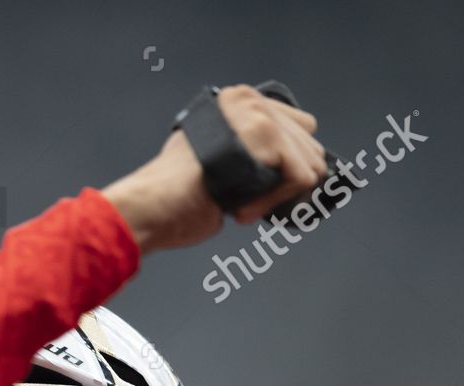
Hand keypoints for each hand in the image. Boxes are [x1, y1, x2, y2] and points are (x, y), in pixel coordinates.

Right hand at [100, 84, 326, 253]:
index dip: (285, 167)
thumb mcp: (216, 158)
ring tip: (242, 205)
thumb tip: (292, 164)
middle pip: (310, 147)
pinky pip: (302, 178)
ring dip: (280, 196)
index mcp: (238, 100)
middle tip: (244, 202)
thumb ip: (250, 149)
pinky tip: (243, 209)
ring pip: (310, 163)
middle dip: (284, 184)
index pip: (300, 127)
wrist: (153, 206)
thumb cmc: (174, 196)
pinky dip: (276, 203)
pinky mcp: (266, 136)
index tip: (254, 189)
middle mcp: (249, 99)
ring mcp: (258, 114)